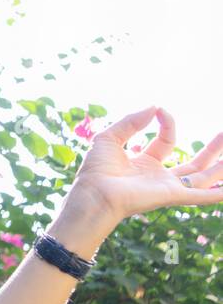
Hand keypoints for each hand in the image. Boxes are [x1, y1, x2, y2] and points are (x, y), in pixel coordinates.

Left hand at [70, 104, 222, 222]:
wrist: (93, 193)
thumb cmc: (96, 169)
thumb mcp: (109, 137)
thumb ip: (132, 121)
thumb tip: (154, 107)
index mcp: (143, 163)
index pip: (166, 141)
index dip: (167, 123)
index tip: (160, 110)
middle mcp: (158, 177)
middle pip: (193, 164)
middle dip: (211, 151)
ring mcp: (167, 188)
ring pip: (202, 178)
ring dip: (220, 169)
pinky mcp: (172, 196)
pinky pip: (200, 195)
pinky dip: (217, 194)